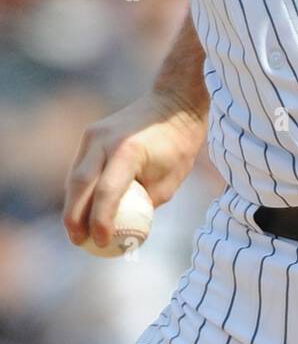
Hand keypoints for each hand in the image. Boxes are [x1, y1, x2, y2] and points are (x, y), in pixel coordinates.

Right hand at [63, 90, 206, 248]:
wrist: (174, 100)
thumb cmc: (178, 144)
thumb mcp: (170, 180)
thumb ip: (146, 204)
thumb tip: (127, 233)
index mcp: (128, 151)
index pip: (107, 192)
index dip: (100, 222)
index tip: (101, 243)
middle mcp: (105, 140)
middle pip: (80, 185)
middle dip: (74, 218)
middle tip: (78, 241)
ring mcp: (95, 134)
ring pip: (75, 176)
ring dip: (73, 205)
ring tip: (77, 231)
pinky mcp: (91, 133)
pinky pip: (81, 166)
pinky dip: (79, 189)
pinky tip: (83, 208)